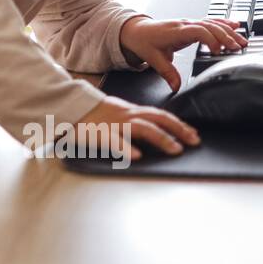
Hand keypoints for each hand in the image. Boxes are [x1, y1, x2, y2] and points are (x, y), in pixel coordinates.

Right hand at [78, 95, 200, 159]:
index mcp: (130, 111)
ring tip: (175, 149)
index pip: (159, 114)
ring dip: (161, 138)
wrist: (68, 107)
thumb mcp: (116, 112)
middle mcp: (126, 115)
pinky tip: (138, 156)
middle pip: (157, 119)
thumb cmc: (92, 114)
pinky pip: (116, 141)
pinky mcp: (101, 134)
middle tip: (194, 141)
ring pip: (142, 128)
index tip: (193, 133)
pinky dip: (127, 148)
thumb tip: (153, 127)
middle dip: (178, 129)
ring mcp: (115, 124)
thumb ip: (133, 119)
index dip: (178, 123)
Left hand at [119, 16, 247, 90]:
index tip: (218, 50)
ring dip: (228, 31)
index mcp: (176, 32)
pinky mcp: (191, 24)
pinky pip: (210, 21)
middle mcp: (184, 25)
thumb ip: (167, 73)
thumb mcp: (153, 59)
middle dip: (225, 36)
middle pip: (209, 26)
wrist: (136, 30)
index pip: (198, 31)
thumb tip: (176, 86)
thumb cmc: (144, 41)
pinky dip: (223, 22)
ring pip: (212, 23)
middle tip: (237, 47)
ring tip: (242, 40)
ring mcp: (188, 23)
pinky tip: (235, 24)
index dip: (210, 39)